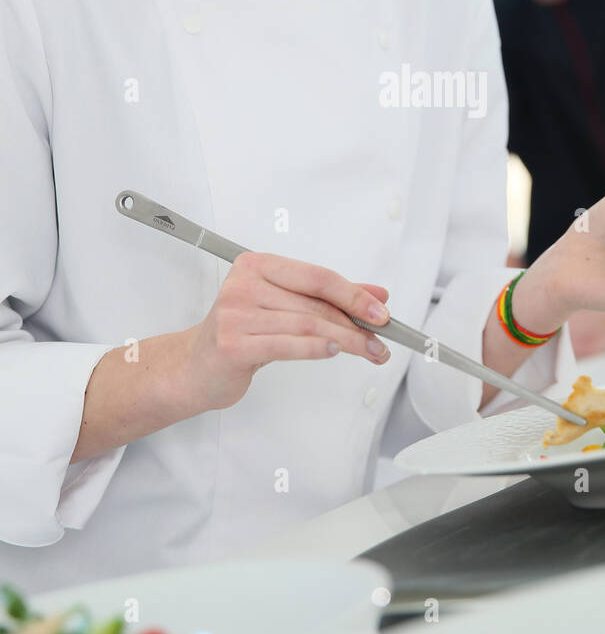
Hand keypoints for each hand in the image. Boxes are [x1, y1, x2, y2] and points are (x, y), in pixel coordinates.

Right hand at [181, 252, 391, 412]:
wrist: (194, 368)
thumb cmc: (241, 334)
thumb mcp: (284, 308)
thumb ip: (328, 299)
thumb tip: (377, 296)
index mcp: (257, 265)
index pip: (317, 277)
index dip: (354, 294)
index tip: (381, 312)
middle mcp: (244, 284)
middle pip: (314, 303)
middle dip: (355, 323)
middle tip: (381, 339)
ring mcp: (235, 314)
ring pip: (306, 324)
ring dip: (345, 340)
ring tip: (367, 351)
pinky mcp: (232, 345)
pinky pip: (287, 345)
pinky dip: (315, 348)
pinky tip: (333, 351)